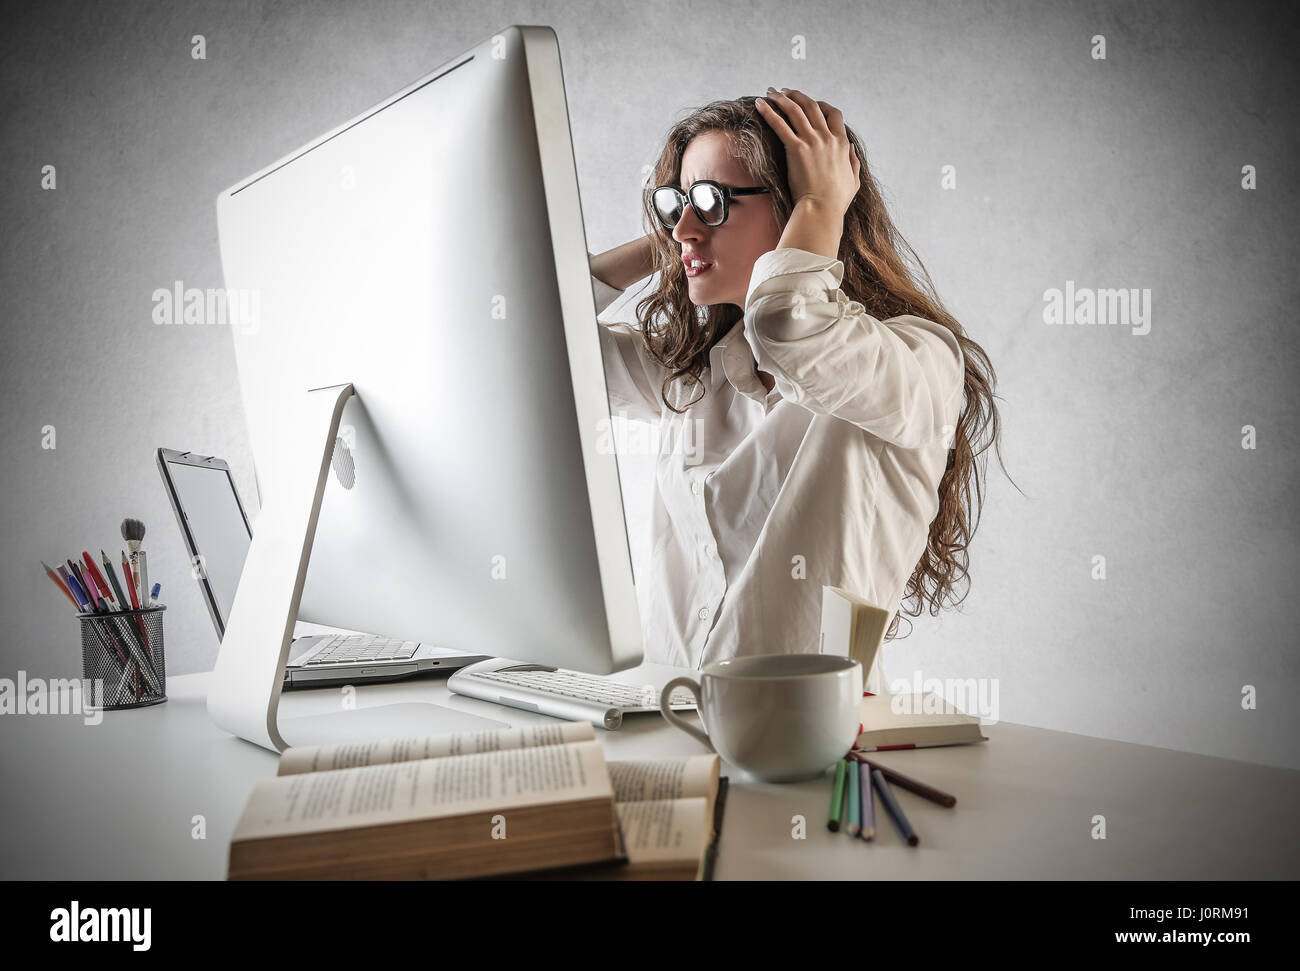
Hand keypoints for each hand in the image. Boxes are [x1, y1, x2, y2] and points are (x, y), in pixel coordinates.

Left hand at [756, 88, 859, 217]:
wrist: (822, 210)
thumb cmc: (836, 201)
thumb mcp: (854, 180)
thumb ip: (853, 162)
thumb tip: (851, 149)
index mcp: (842, 144)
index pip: (834, 114)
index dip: (822, 105)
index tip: (811, 103)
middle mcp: (828, 138)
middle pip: (812, 106)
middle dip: (797, 95)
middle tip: (785, 91)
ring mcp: (812, 141)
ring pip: (796, 110)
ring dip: (781, 98)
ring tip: (770, 92)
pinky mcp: (796, 149)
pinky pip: (780, 124)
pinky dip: (769, 111)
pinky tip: (759, 104)